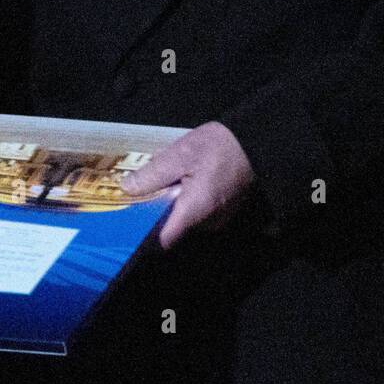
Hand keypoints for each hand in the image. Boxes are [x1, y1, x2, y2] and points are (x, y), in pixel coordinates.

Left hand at [120, 121, 254, 249]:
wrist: (257, 143)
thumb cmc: (220, 146)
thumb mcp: (181, 153)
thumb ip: (153, 173)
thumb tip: (128, 189)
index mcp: (194, 210)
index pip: (162, 240)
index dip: (142, 235)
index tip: (126, 223)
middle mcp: (207, 223)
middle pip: (171, 228)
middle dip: (155, 212)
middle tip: (141, 192)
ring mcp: (217, 220)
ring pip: (184, 220)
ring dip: (171, 205)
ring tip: (164, 181)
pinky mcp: (223, 213)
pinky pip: (197, 213)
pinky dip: (186, 202)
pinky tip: (183, 181)